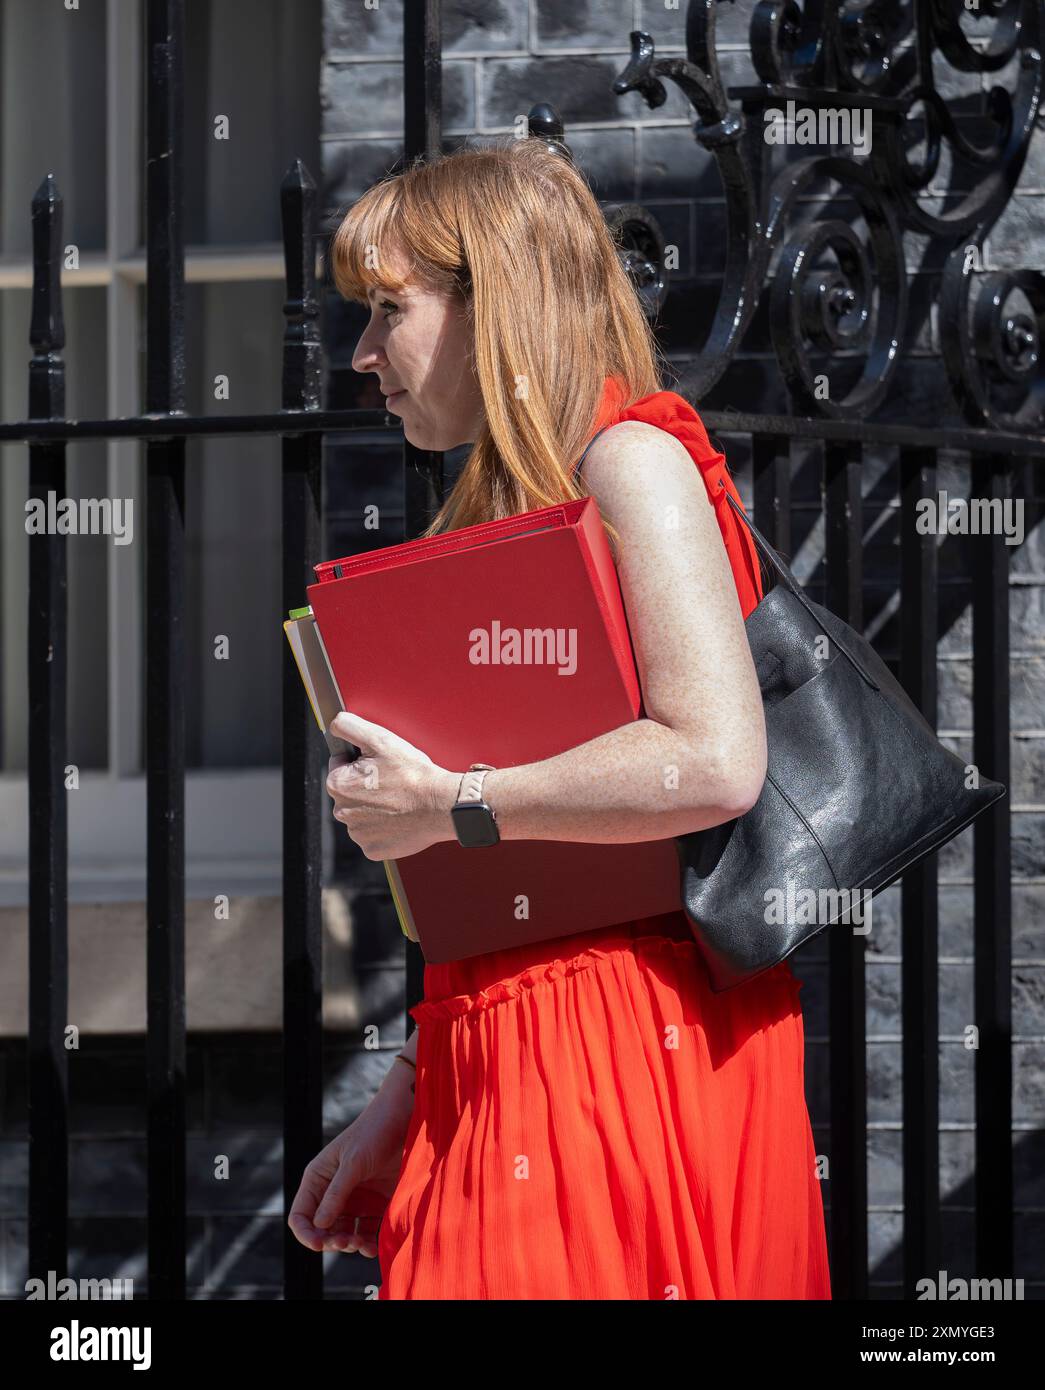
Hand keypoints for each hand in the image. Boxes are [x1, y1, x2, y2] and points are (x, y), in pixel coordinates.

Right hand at [287, 1071, 414, 1257]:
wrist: (407, 1120)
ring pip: (344, 1234)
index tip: (320, 1245)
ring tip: (362, 1245)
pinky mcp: (376, 1204)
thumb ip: (336, 1193)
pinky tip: (374, 1246)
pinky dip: (368, 1242)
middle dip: (331, 1241)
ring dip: (351, 1245)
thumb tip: (319, 1225)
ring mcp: (355, 1199)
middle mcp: (333, 1192)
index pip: (301, 1215)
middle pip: (322, 1230)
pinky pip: (367, 1231)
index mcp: (318, 1179)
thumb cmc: (375, 1133)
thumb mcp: (353, 1162)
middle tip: (348, 1243)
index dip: (306, 1234)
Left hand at [325, 709, 459, 859]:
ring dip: (375, 807)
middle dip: (366, 786)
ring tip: (398, 799)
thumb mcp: (380, 739)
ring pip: (361, 814)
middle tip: (392, 782)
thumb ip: (349, 726)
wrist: (441, 805)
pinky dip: (384, 828)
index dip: (361, 762)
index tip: (381, 766)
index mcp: (337, 784)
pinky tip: (399, 818)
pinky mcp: (372, 849)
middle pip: (350, 792)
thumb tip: (334, 725)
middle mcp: (341, 812)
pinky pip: (373, 835)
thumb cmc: (412, 773)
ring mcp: (357, 834)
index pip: (340, 766)